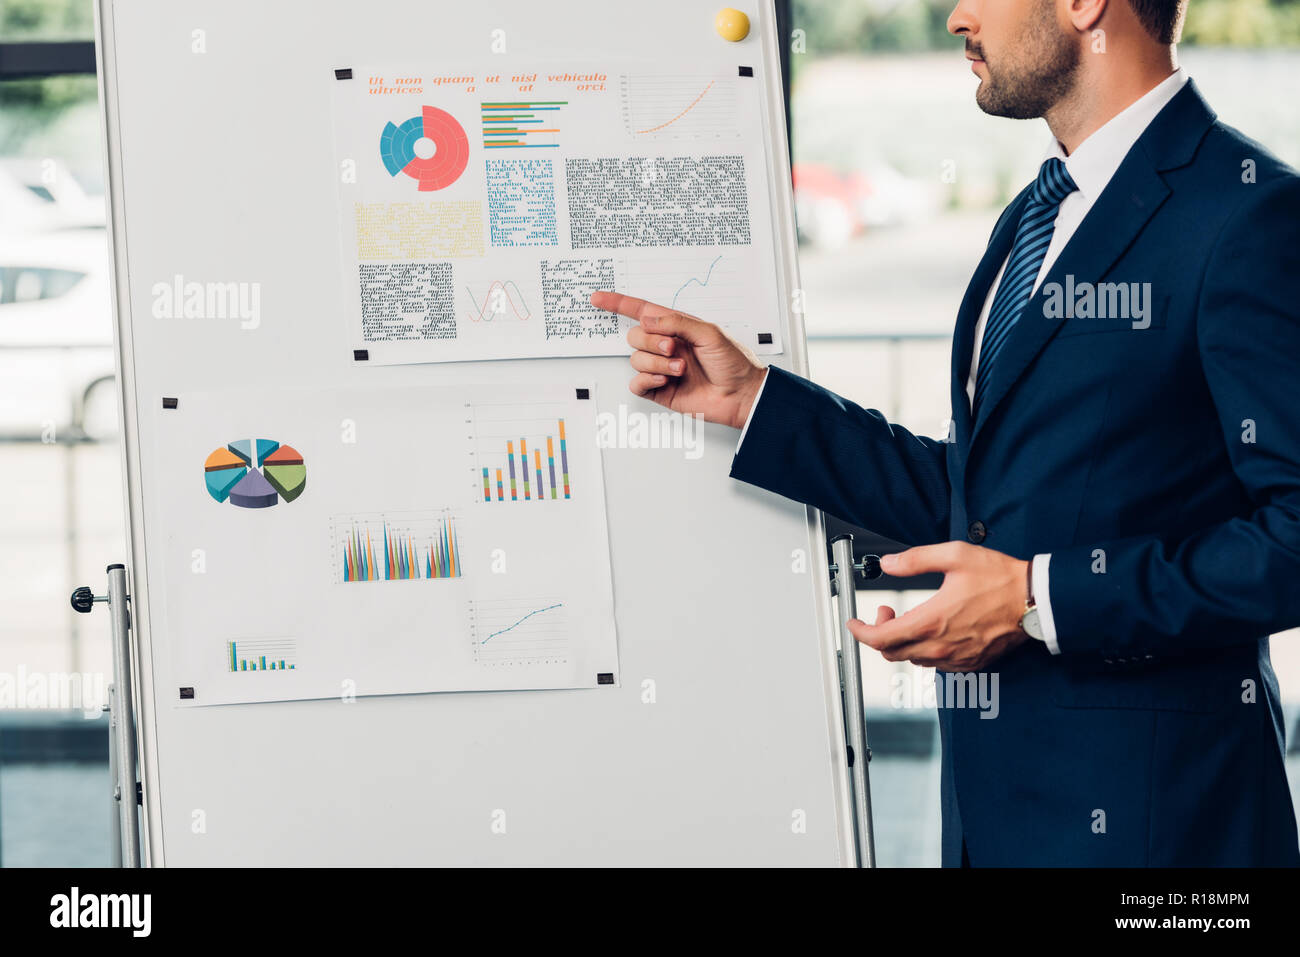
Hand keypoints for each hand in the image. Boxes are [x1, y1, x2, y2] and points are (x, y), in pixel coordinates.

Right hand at [590, 291, 767, 429]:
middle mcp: (666, 347)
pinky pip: (636, 383)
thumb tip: (647, 320)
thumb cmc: (733, 363)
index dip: (618, 304)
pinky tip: (665, 380)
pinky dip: (647, 379)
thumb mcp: (708, 332)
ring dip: (656, 363)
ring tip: (680, 369)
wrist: (741, 395)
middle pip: (634, 337)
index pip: (641, 312)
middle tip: (673, 349)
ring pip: (636, 360)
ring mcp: (661, 369)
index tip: (598, 299)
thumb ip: (676, 322)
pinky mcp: (660, 390)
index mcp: (676, 328)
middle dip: (651, 342)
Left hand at [848, 542, 1030, 670]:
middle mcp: (940, 647)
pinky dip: (923, 650)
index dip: (860, 632)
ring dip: (902, 642)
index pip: (880, 638)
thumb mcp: (954, 556)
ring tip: (909, 618)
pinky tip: (932, 630)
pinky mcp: (970, 664)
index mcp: (932, 621)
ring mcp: (956, 659)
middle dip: (879, 633)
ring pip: (912, 659)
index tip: (853, 622)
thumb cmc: (1000, 578)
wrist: (1036, 601)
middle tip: (886, 611)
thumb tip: (888, 563)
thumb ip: (916, 559)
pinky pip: (935, 665)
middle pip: (891, 652)